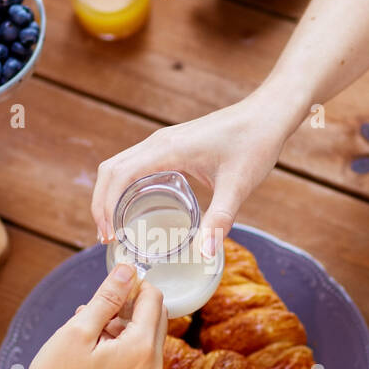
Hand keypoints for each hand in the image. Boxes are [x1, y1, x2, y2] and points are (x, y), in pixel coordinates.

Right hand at [13, 264, 167, 368]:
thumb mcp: (79, 330)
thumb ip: (108, 297)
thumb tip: (128, 270)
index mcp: (142, 350)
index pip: (154, 300)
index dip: (134, 284)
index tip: (111, 283)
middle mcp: (153, 368)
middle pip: (155, 318)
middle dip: (128, 306)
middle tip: (95, 308)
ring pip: (145, 336)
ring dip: (121, 324)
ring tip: (86, 327)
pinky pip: (138, 356)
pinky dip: (120, 343)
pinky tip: (91, 344)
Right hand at [91, 95, 294, 257]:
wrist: (268, 114)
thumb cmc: (254, 143)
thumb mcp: (238, 185)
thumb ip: (220, 219)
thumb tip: (205, 254)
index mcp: (167, 149)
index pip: (118, 176)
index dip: (105, 207)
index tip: (109, 236)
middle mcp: (158, 142)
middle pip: (110, 170)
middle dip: (101, 204)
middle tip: (107, 238)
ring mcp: (163, 142)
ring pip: (119, 166)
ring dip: (109, 194)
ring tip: (115, 228)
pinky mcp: (172, 145)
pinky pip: (135, 164)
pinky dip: (124, 186)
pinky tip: (136, 208)